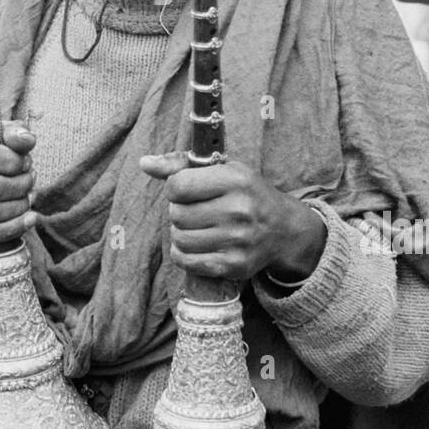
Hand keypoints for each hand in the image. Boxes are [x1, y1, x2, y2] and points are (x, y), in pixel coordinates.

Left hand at [139, 152, 326, 285]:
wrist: (284, 229)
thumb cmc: (246, 194)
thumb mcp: (222, 169)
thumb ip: (180, 165)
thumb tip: (144, 162)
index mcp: (236, 180)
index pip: (178, 186)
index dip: (175, 188)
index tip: (186, 189)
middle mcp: (239, 210)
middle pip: (177, 214)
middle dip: (178, 211)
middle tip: (194, 210)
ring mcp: (238, 241)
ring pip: (179, 239)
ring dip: (180, 233)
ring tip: (196, 227)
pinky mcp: (234, 266)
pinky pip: (186, 261)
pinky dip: (184, 253)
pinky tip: (197, 245)